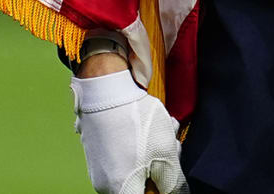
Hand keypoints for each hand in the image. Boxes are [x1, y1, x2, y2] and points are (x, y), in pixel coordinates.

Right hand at [72, 70, 187, 193]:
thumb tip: (176, 193)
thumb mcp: (166, 155)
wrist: (107, 90)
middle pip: (142, 185)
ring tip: (164, 131)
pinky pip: (124, 156)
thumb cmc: (135, 122)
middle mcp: (105, 184)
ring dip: (154, 153)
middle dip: (161, 169)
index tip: (170, 176)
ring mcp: (99, 167)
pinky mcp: (97, 150)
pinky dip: (140, 145)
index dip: (162, 190)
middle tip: (172, 148)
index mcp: (121, 190)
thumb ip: (173, 183)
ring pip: (136, 169)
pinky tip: (150, 126)